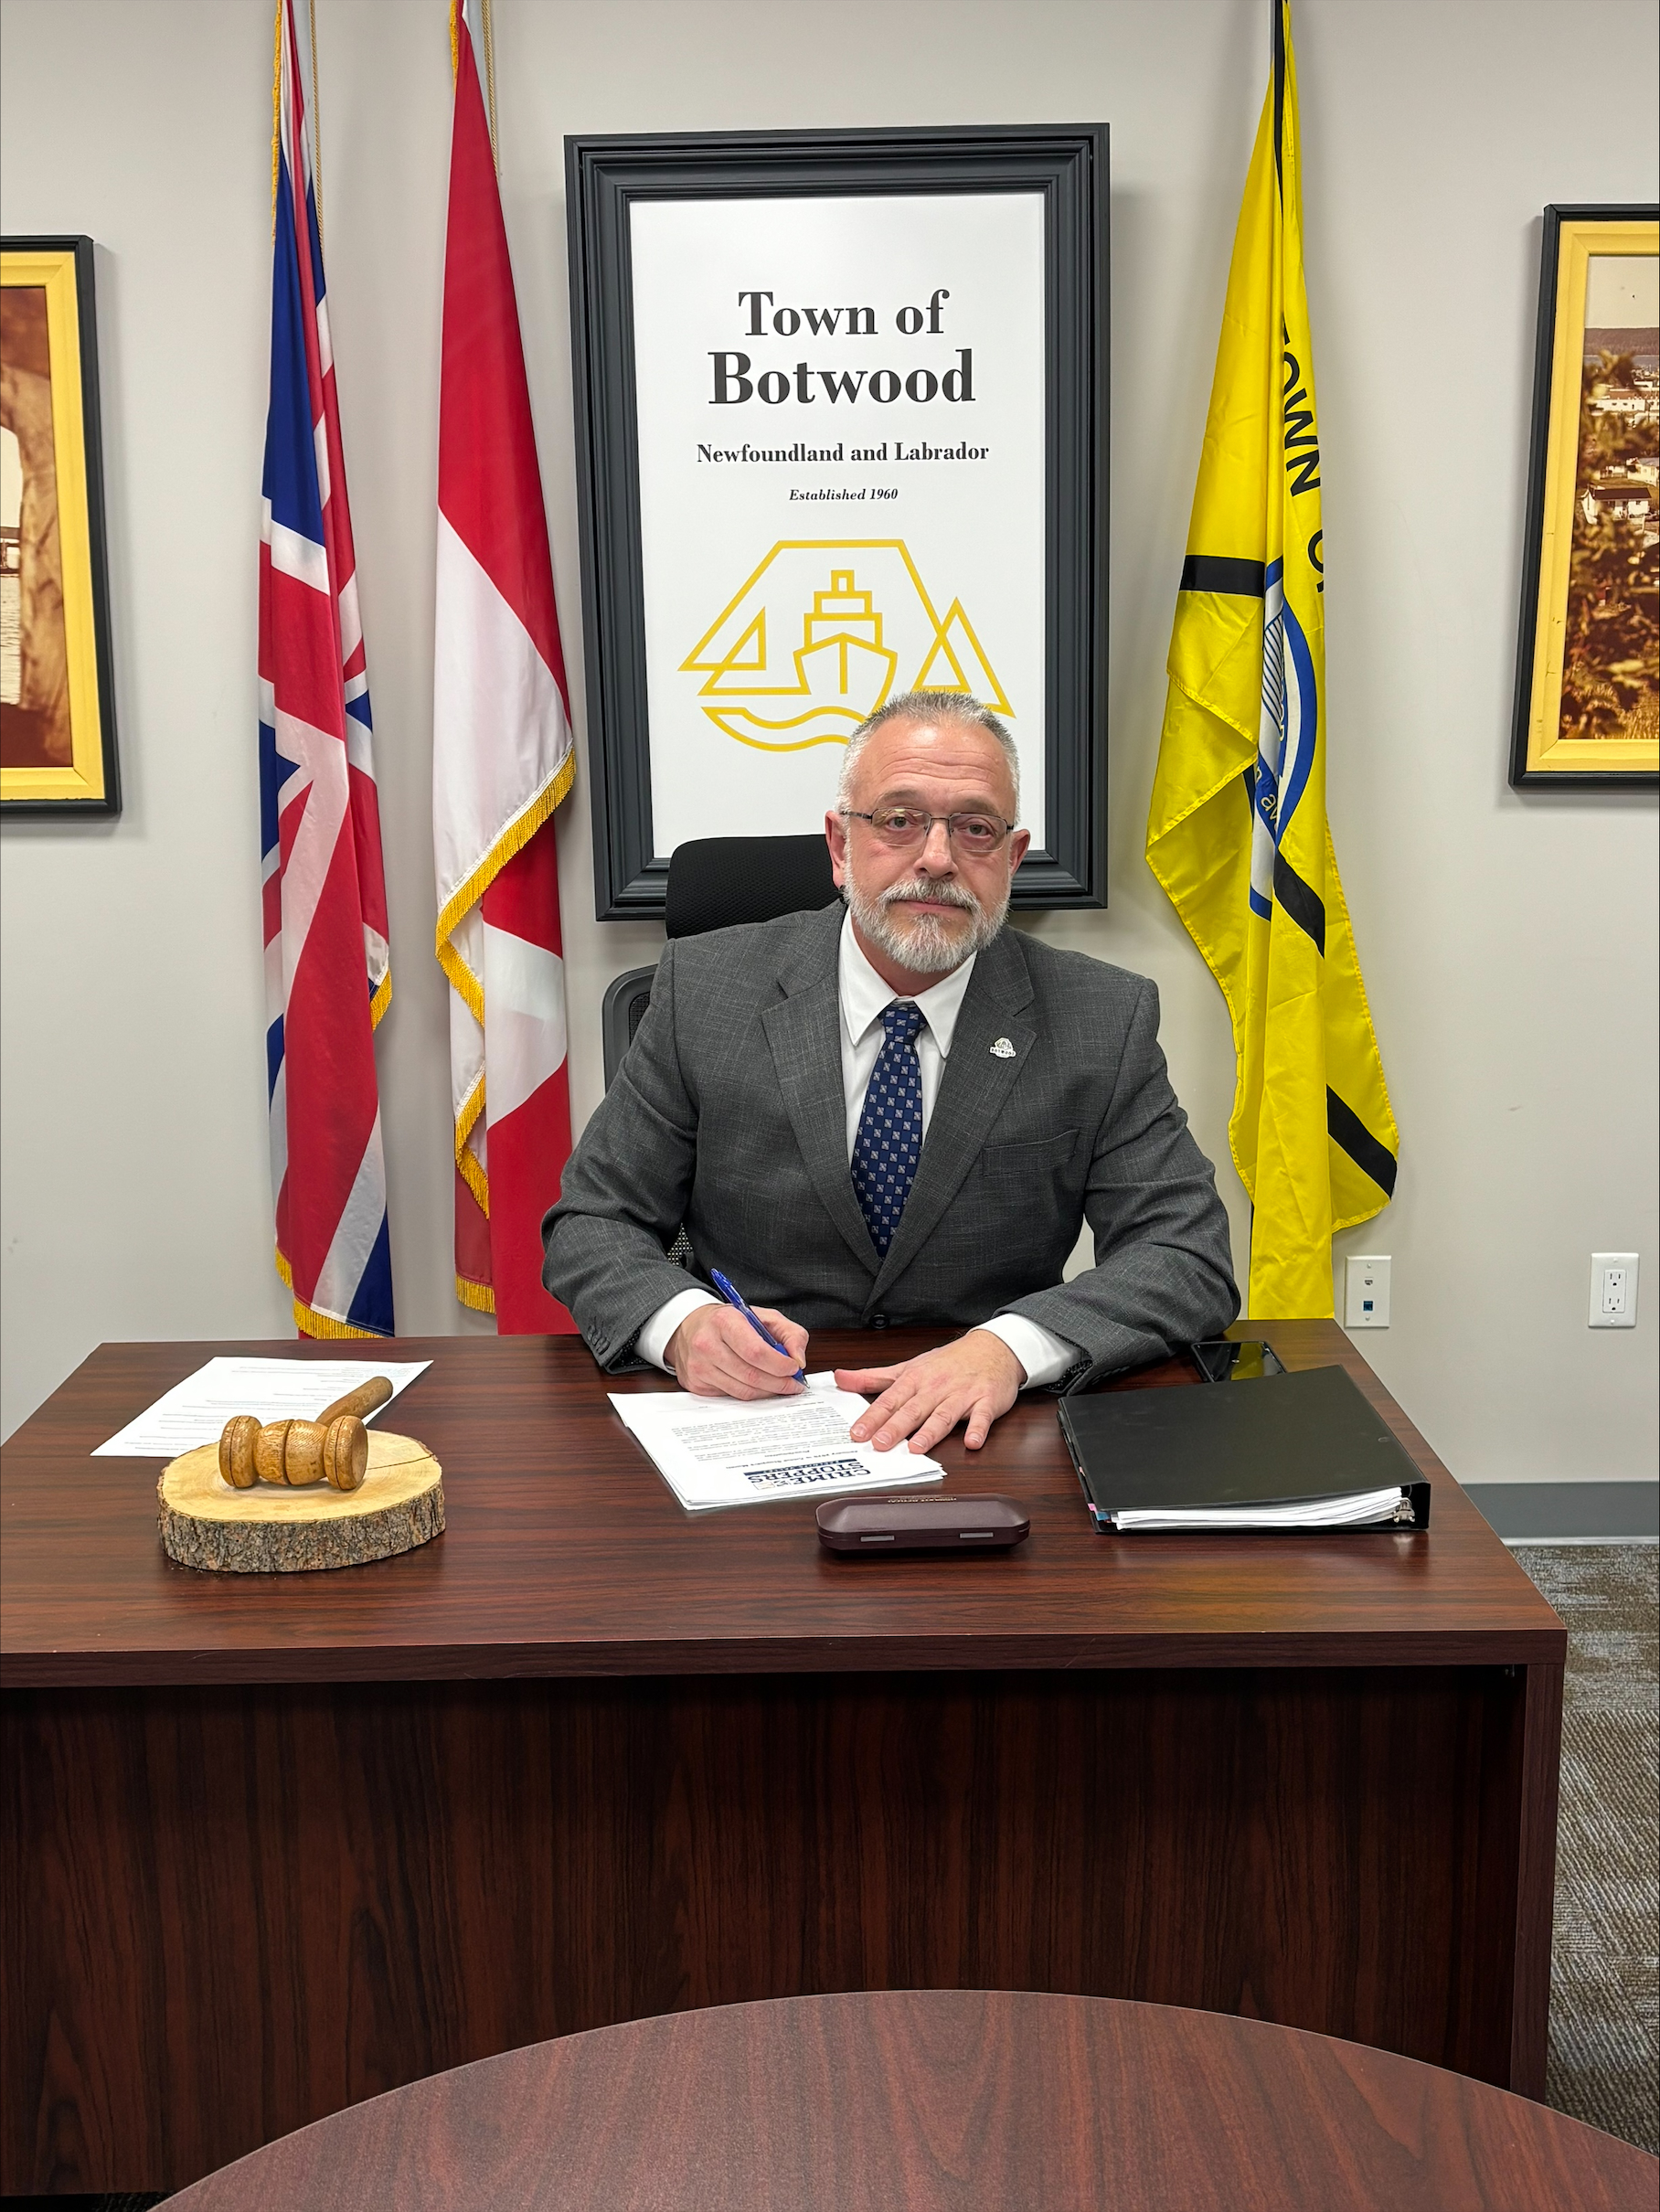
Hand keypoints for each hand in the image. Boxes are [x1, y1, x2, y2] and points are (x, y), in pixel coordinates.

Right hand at [666, 1303, 808, 1399]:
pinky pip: (731, 1397)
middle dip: (779, 1383)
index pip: (756, 1351)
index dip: (780, 1365)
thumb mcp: (764, 1316)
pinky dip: (749, 1394)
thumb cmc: (729, 1322)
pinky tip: (757, 1385)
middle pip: (751, 1375)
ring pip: (742, 1391)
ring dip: (767, 1392)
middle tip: (793, 1384)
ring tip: (779, 1385)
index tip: (794, 1368)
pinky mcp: (696, 1384)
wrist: (690, 1326)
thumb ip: (790, 1333)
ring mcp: (699, 1366)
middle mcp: (707, 1344)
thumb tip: (799, 1360)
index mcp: (725, 1321)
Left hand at [836, 1330, 1023, 1453]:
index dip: (872, 1417)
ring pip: (944, 1414)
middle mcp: (936, 1387)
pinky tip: (972, 1441)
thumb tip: (840, 1377)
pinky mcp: (986, 1401)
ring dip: (931, 1431)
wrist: (992, 1348)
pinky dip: (978, 1428)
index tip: (857, 1433)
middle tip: (879, 1443)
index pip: (889, 1400)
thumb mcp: (907, 1367)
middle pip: (913, 1409)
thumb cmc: (947, 1362)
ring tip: (917, 1447)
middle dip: (896, 1427)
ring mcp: (962, 1395)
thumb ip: (873, 1377)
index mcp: (915, 1379)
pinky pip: (982, 1416)